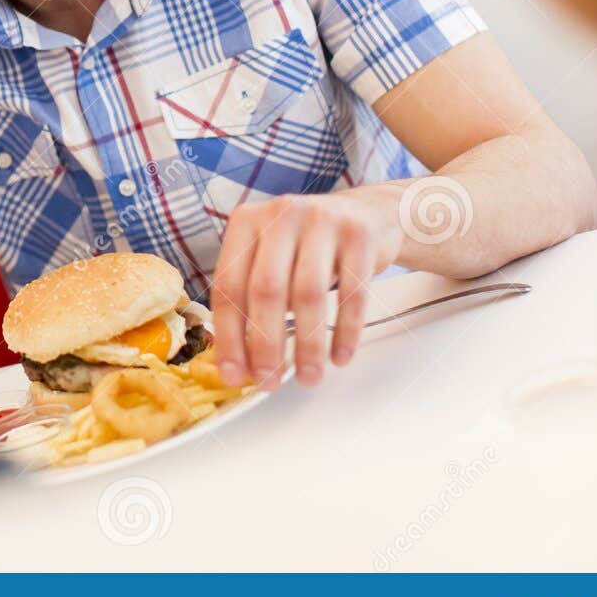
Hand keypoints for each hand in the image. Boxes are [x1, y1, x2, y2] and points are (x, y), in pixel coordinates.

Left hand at [209, 188, 402, 389]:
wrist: (367, 213)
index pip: (228, 285)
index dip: (229, 336)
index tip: (233, 374)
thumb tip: (236, 361)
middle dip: (265, 345)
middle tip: (270, 382)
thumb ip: (250, 297)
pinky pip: (352, 293)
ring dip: (308, 346)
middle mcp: (281, 215)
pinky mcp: (360, 234)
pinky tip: (339, 357)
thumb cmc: (307, 246)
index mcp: (246, 221)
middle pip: (266, 291)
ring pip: (309, 295)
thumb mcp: (271, 257)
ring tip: (309, 377)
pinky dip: (345, 332)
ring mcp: (322, 220)